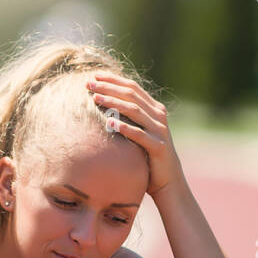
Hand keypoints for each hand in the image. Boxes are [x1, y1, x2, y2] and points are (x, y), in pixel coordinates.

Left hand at [86, 72, 183, 197]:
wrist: (168, 181)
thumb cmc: (148, 156)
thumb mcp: (140, 132)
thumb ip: (130, 118)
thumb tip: (105, 103)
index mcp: (154, 109)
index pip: (132, 87)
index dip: (113, 80)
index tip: (94, 76)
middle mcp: (159, 116)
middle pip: (132, 95)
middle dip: (109, 87)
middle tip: (89, 83)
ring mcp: (160, 130)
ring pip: (135, 111)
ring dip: (113, 103)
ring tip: (95, 99)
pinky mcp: (158, 146)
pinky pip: (139, 135)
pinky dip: (124, 127)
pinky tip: (109, 123)